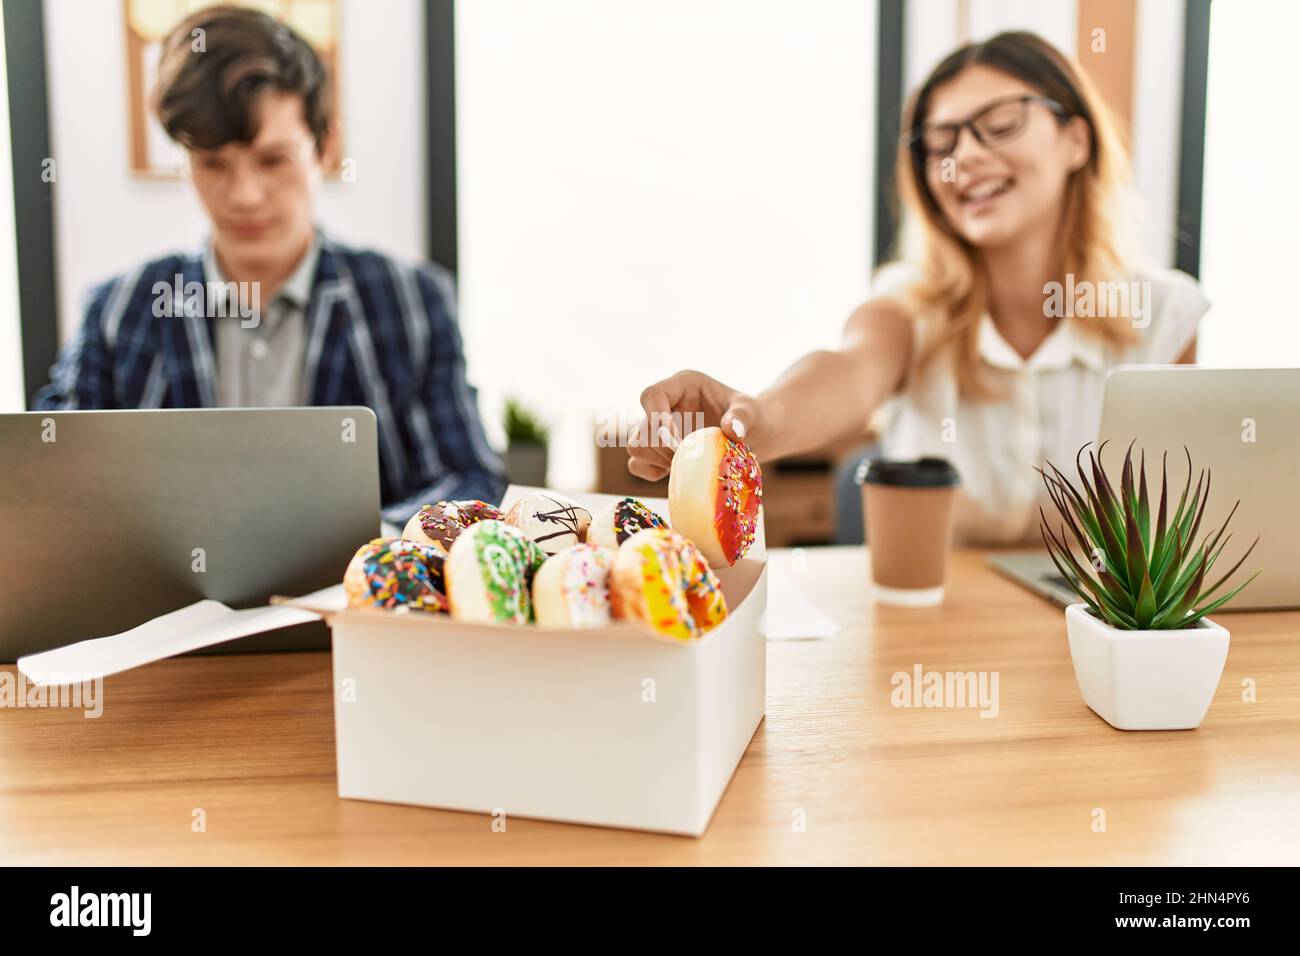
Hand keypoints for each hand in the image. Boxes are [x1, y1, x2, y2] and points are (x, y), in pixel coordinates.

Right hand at [627, 369, 769, 480]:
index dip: (657, 420)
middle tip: (692, 459)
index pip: (652, 395)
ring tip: (688, 465)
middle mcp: (666, 404)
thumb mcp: (752, 412)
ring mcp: (660, 428)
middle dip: (664, 449)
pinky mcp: (659, 450)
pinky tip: (677, 472)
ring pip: (636, 447)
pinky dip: (652, 472)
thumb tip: (731, 430)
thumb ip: (742, 417)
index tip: (679, 442)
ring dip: (659, 461)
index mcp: (683, 385)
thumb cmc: (753, 417)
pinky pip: (638, 464)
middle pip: (642, 427)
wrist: (756, 434)